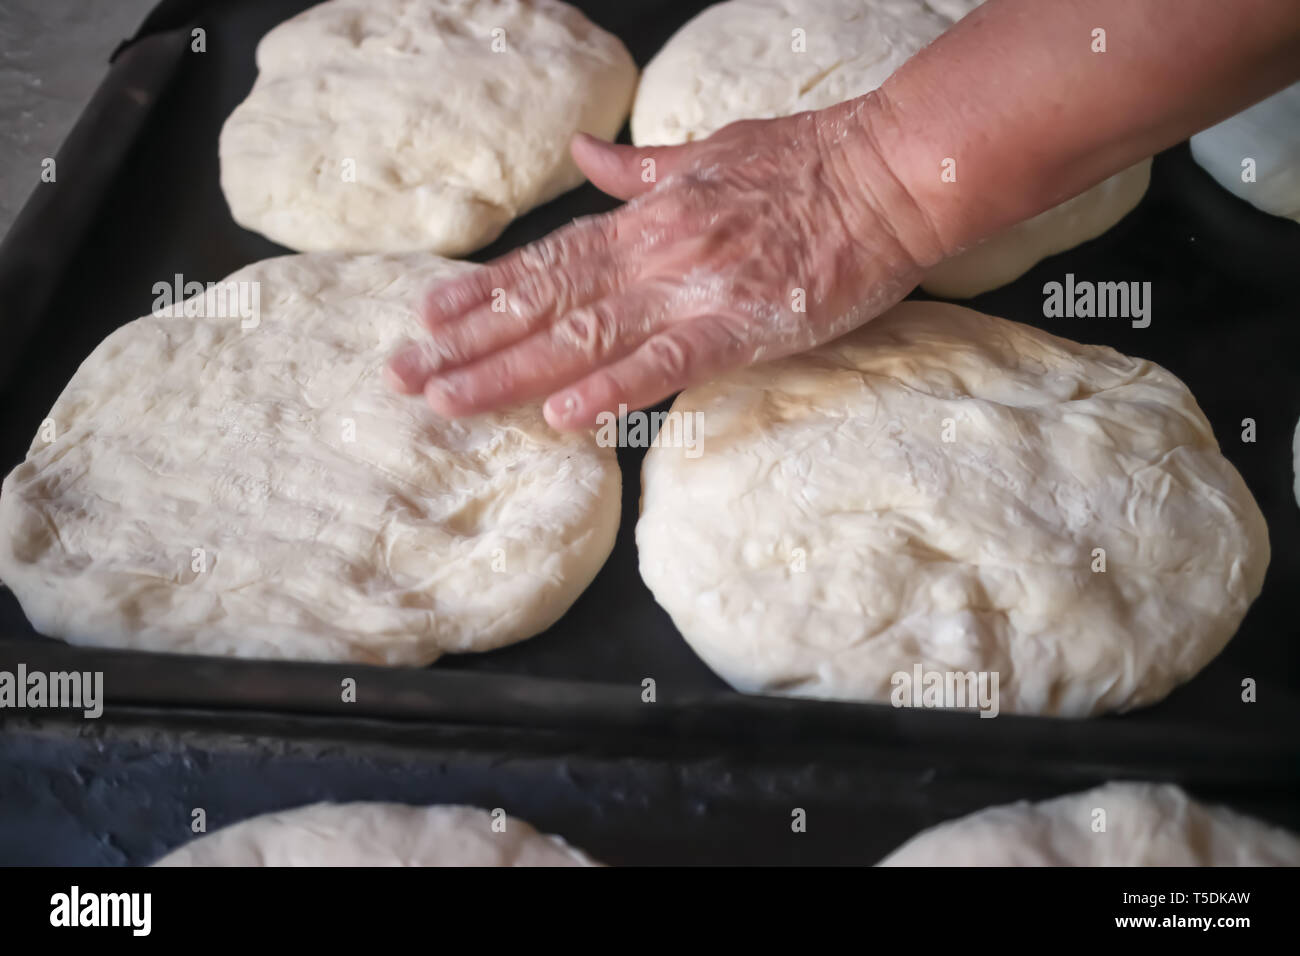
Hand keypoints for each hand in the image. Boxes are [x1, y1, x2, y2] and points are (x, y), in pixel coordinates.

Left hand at [387, 98, 940, 429]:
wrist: (889, 172)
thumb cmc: (808, 161)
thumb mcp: (709, 150)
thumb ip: (641, 168)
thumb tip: (585, 153)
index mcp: (645, 218)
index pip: (547, 261)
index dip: (482, 291)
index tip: (425, 315)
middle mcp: (653, 253)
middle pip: (545, 305)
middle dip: (469, 343)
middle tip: (404, 375)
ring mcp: (693, 290)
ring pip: (585, 336)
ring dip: (512, 370)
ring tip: (449, 401)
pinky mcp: (742, 326)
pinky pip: (667, 363)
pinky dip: (614, 388)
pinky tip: (564, 414)